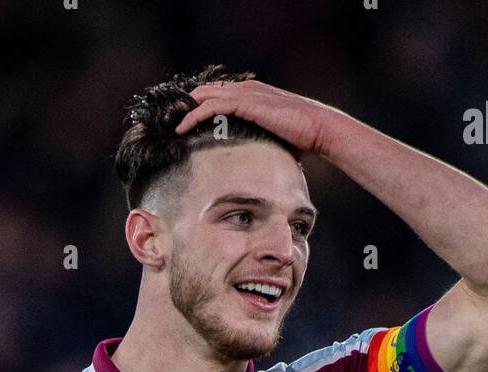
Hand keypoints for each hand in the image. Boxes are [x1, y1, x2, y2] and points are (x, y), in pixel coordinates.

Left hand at [175, 79, 334, 156]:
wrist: (318, 129)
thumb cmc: (303, 139)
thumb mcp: (275, 138)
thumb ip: (260, 142)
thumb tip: (254, 165)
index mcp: (253, 94)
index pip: (218, 94)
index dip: (199, 105)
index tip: (184, 122)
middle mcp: (247, 89)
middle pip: (206, 91)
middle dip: (186, 105)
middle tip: (169, 122)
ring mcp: (246, 94)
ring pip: (205, 96)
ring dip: (185, 110)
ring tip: (169, 125)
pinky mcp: (246, 103)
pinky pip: (212, 106)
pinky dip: (194, 116)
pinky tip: (182, 128)